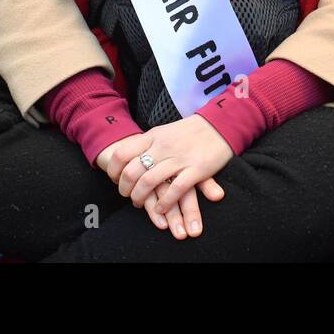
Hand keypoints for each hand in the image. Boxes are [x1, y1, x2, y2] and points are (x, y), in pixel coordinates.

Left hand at [115, 115, 232, 236]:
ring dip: (140, 198)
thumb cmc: (191, 131)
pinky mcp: (196, 169)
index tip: (115, 179)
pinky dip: (164, 203)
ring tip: (139, 204)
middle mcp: (162, 147)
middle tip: (127, 195)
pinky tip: (160, 208)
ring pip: (149, 182)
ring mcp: (179, 158)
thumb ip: (148, 143)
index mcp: (153, 136)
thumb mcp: (164, 131)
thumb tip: (130, 156)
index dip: (114, 170)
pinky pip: (175, 189)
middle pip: (132, 171)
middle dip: (125, 188)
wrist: (220, 124)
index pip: (122, 153)